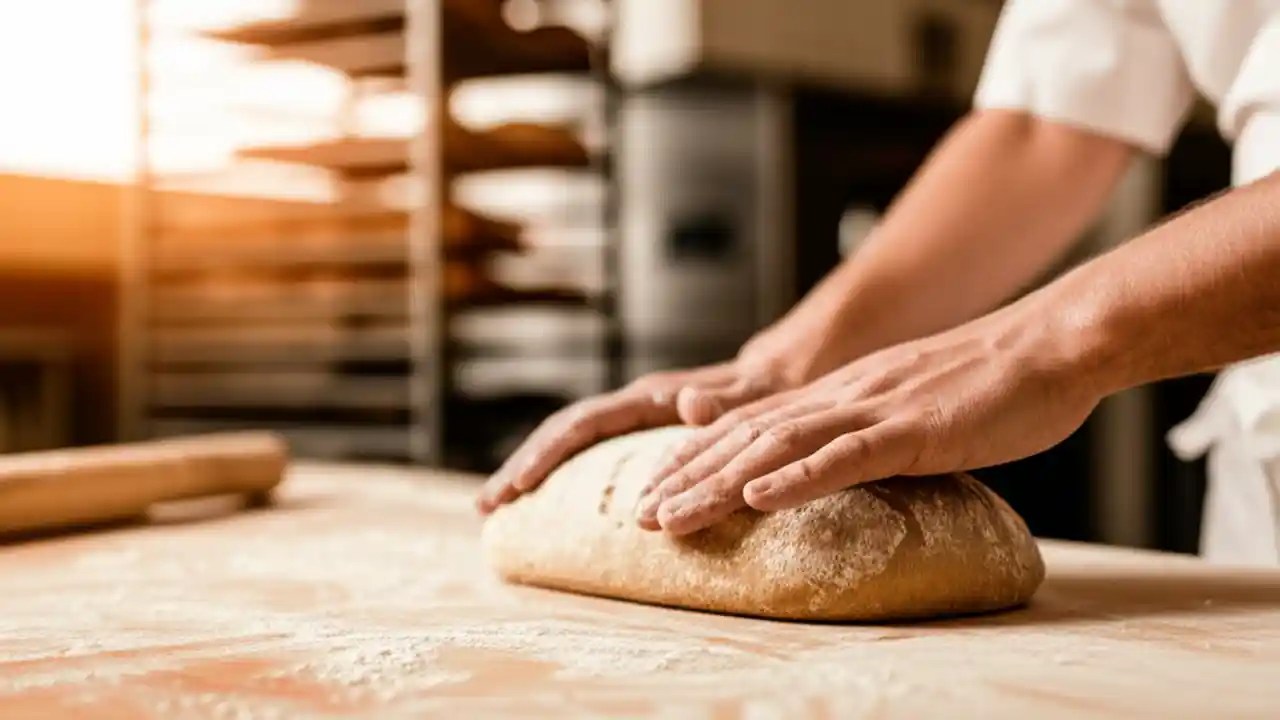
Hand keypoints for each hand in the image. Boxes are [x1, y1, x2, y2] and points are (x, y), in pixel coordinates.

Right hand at [475, 357, 792, 513]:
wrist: (780, 371)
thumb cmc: (769, 388)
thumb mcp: (753, 395)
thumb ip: (723, 401)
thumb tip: (687, 403)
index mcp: (650, 397)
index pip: (584, 423)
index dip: (548, 453)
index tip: (519, 486)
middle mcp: (633, 404)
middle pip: (562, 432)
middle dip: (523, 466)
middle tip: (486, 506)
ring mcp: (632, 419)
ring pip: (569, 442)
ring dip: (532, 471)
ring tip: (496, 506)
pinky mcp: (638, 434)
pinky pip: (588, 452)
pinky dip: (559, 474)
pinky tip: (540, 501)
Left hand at [635, 308, 1101, 534]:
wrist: (1052, 342)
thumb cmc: (994, 382)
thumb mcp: (914, 407)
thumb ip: (873, 432)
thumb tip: (848, 466)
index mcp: (842, 394)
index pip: (752, 428)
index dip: (698, 458)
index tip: (656, 490)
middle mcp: (843, 396)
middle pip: (746, 438)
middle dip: (686, 476)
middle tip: (636, 516)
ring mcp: (873, 408)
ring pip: (775, 448)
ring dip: (715, 484)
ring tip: (667, 516)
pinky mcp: (912, 427)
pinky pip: (844, 456)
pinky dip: (794, 478)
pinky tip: (754, 497)